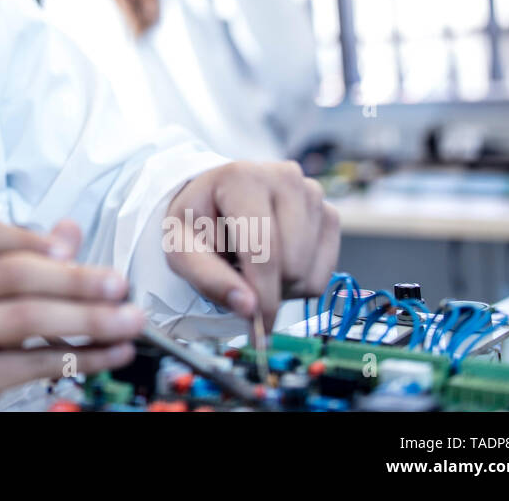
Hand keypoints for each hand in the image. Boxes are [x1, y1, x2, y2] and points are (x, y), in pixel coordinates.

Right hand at [0, 216, 142, 410]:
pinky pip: (32, 363)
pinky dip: (80, 357)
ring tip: (126, 320)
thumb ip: (18, 255)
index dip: (27, 236)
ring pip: (25, 319)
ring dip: (87, 319)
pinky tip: (108, 352)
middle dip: (74, 278)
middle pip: (10, 275)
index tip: (70, 247)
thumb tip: (69, 232)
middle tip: (116, 283)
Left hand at [163, 160, 339, 329]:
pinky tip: (275, 263)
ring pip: (310, 272)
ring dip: (281, 286)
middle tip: (238, 277)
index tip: (256, 331)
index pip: (264, 250)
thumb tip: (250, 309)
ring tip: (252, 264)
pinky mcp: (328, 213)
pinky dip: (299, 281)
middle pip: (292, 265)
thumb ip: (209, 278)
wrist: (213, 198)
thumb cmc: (197, 221)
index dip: (262, 297)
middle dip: (266, 288)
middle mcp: (285, 178)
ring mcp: (312, 194)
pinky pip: (326, 272)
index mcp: (243, 179)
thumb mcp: (180, 247)